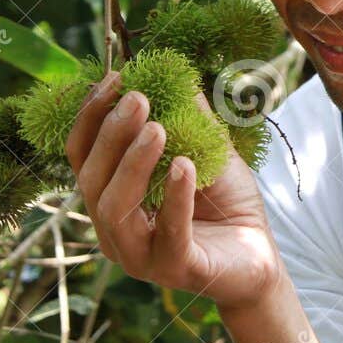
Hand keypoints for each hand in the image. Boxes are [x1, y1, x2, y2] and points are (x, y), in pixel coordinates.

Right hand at [67, 72, 283, 310]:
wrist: (260, 254)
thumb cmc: (226, 204)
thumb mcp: (207, 151)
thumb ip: (188, 117)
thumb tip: (173, 71)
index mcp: (111, 200)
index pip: (82, 157)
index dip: (90, 116)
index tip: (114, 78)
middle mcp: (114, 232)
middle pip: (91, 181)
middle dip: (111, 135)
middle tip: (137, 99)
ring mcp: (140, 256)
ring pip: (115, 209)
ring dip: (132, 163)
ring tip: (156, 128)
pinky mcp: (175, 270)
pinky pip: (168, 233)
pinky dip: (174, 196)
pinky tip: (185, 165)